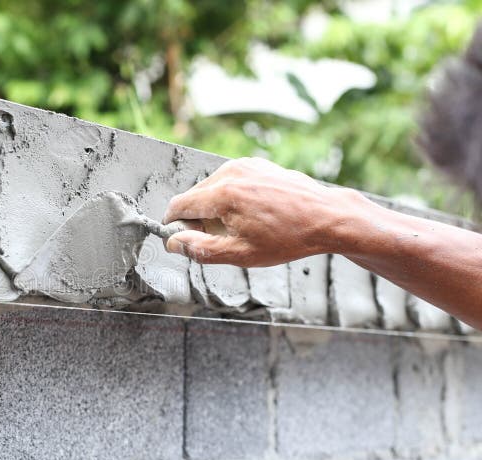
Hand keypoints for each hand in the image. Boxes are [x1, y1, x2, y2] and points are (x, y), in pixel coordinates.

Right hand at [163, 157, 360, 266]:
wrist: (327, 218)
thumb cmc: (289, 237)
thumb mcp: (241, 254)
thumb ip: (200, 248)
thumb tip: (174, 243)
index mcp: (223, 194)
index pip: (178, 205)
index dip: (174, 225)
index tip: (180, 239)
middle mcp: (230, 173)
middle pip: (193, 196)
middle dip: (196, 219)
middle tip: (219, 239)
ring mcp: (244, 165)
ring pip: (210, 189)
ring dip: (213, 208)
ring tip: (240, 226)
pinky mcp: (255, 164)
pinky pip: (228, 181)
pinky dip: (230, 197)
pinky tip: (251, 213)